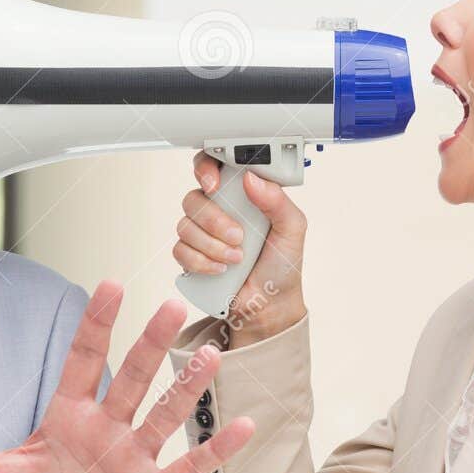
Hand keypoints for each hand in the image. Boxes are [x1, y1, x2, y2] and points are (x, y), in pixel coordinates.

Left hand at [0, 283, 253, 472]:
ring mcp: (133, 459)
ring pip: (165, 414)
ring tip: (211, 356)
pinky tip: (245, 426)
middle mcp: (105, 429)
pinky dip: (216, 449)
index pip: (84, 360)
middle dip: (150, 343)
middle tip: (173, 305)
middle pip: (131, 377)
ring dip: (187, 386)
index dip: (97, 324)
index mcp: (66, 417)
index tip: (111, 284)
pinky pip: (190, 467)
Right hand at [173, 151, 307, 344]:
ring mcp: (202, 233)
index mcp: (241, 195)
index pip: (213, 167)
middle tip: (238, 237)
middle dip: (214, 221)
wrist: (269, 305)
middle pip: (194, 198)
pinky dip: (202, 262)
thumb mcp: (292, 229)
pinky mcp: (191, 256)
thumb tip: (252, 179)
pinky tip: (221, 269)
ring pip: (185, 226)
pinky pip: (180, 251)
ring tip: (236, 258)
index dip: (205, 169)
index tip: (214, 185)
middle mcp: (219, 210)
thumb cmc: (282, 266)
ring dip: (212, 246)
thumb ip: (277, 200)